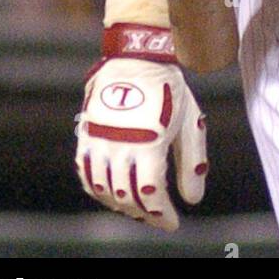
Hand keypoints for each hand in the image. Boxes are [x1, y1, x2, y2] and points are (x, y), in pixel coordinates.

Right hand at [75, 36, 206, 231]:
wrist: (138, 56)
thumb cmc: (169, 88)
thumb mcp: (189, 123)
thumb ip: (192, 163)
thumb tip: (193, 199)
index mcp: (149, 141)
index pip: (150, 194)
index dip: (160, 215)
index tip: (171, 222)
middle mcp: (120, 143)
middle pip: (125, 196)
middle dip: (143, 213)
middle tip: (156, 216)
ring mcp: (99, 138)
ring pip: (103, 188)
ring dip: (119, 203)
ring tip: (136, 207)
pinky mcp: (86, 133)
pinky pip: (85, 172)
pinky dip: (96, 188)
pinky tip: (109, 191)